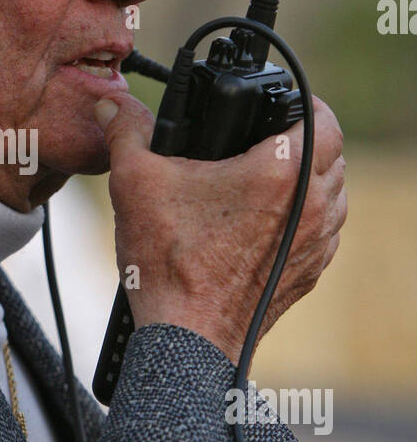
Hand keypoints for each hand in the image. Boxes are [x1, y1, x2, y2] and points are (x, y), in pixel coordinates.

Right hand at [94, 92, 347, 366]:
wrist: (187, 339)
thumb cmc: (168, 263)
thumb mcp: (136, 183)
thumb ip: (126, 132)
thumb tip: (110, 104)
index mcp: (282, 172)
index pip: (323, 116)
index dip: (303, 102)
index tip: (275, 106)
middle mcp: (313, 206)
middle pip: (332, 153)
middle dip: (301, 139)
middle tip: (260, 139)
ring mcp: (317, 244)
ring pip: (332, 193)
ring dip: (308, 180)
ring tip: (262, 178)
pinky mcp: (309, 273)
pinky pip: (322, 231)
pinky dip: (303, 219)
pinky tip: (263, 221)